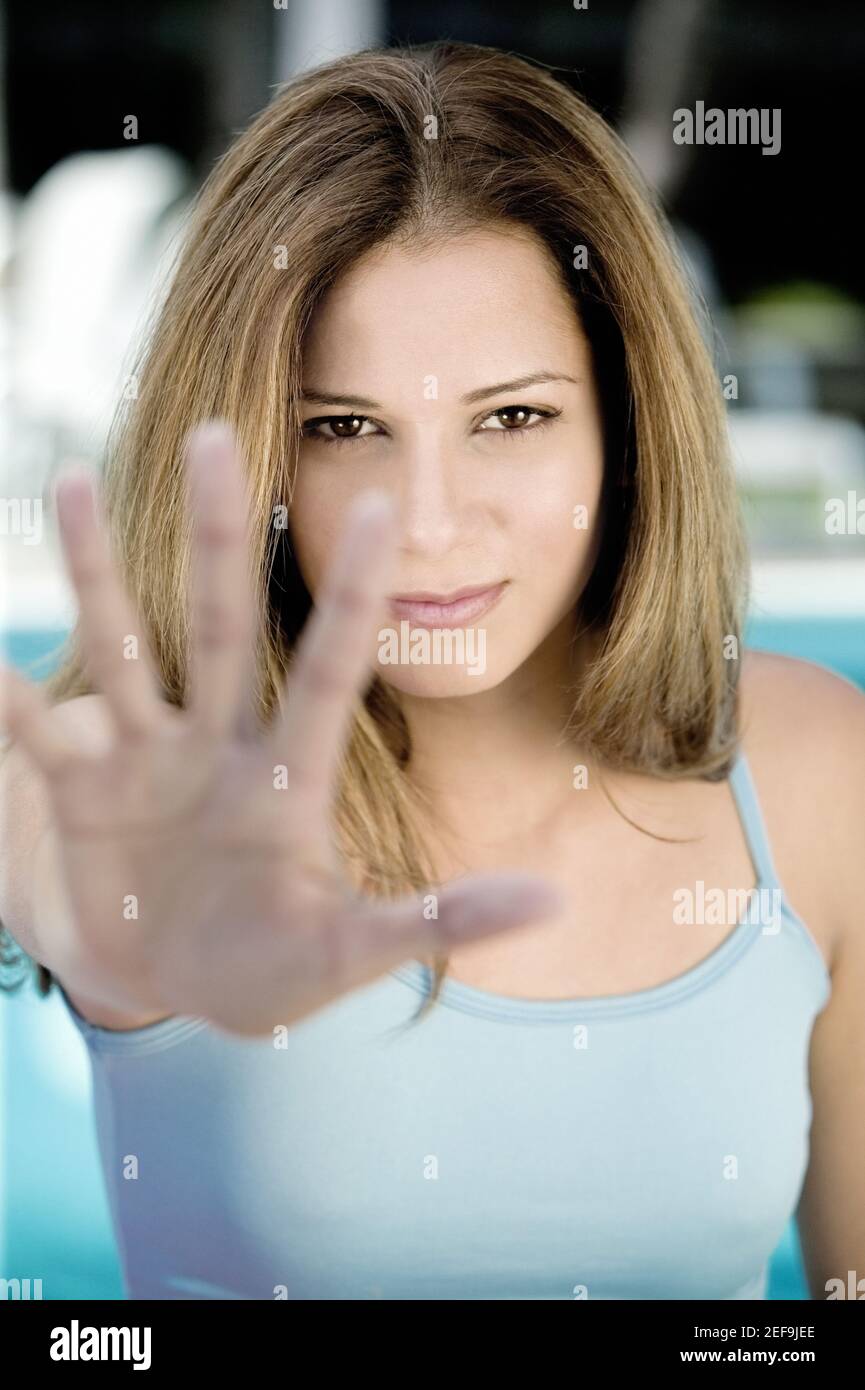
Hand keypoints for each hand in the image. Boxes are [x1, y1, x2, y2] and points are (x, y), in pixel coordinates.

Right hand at [1, 423, 562, 1035]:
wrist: (175, 984)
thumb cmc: (272, 967)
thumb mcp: (350, 952)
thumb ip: (436, 924)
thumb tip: (555, 898)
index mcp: (291, 773)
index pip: (329, 665)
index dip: (354, 592)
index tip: (383, 503)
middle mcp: (220, 743)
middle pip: (221, 623)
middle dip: (216, 535)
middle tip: (218, 431)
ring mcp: (147, 758)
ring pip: (125, 645)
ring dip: (99, 571)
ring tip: (78, 479)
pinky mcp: (82, 790)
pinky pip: (39, 734)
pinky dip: (10, 700)